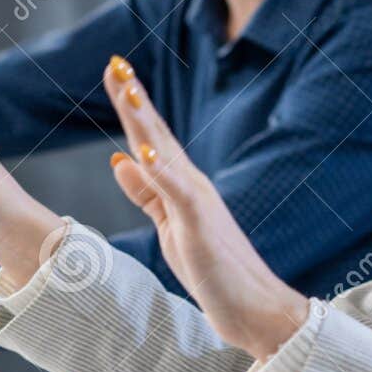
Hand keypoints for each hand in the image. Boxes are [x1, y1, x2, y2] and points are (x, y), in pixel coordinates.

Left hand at [101, 57, 307, 361]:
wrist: (257, 308)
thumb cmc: (215, 273)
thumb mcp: (170, 228)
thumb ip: (148, 193)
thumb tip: (121, 160)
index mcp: (181, 187)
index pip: (149, 139)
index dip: (130, 106)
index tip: (114, 72)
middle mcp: (191, 185)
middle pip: (155, 135)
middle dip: (133, 99)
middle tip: (116, 62)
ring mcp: (198, 203)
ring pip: (165, 154)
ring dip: (145, 120)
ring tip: (127, 87)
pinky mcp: (202, 226)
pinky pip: (177, 194)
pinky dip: (160, 170)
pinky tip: (142, 150)